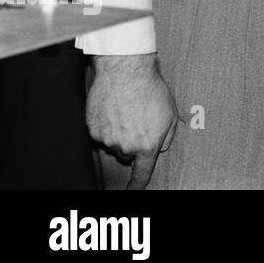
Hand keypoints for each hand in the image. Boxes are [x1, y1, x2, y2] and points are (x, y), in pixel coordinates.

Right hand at [87, 54, 178, 189]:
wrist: (126, 70)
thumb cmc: (151, 90)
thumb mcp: (171, 114)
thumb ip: (167, 137)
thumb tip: (160, 148)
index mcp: (147, 145)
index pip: (142, 173)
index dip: (138, 185)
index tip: (135, 192)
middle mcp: (125, 146)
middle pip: (128, 154)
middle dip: (133, 143)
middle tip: (138, 119)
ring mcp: (106, 139)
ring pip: (113, 143)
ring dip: (120, 132)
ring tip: (127, 109)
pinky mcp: (92, 129)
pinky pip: (100, 133)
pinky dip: (106, 124)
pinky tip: (114, 108)